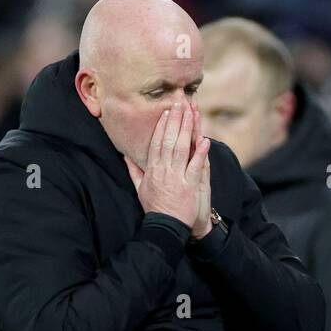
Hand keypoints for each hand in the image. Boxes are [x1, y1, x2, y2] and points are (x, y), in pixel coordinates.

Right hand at [123, 103, 208, 228]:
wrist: (164, 228)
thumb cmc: (154, 209)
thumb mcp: (140, 189)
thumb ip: (134, 170)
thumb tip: (125, 156)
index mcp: (152, 170)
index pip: (157, 142)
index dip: (163, 125)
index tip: (167, 111)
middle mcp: (163, 170)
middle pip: (170, 140)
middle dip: (176, 120)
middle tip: (181, 102)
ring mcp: (176, 177)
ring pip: (182, 148)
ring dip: (187, 129)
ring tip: (192, 112)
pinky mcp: (189, 186)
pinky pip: (195, 166)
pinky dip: (200, 153)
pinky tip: (205, 140)